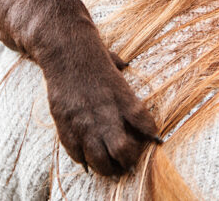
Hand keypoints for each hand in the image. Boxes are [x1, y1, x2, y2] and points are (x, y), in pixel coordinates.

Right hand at [43, 52, 160, 175]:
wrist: (65, 51)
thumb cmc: (95, 59)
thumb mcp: (120, 74)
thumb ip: (128, 93)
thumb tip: (139, 105)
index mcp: (122, 97)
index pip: (145, 124)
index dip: (151, 136)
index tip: (153, 141)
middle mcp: (104, 113)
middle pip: (122, 150)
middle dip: (128, 161)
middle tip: (129, 163)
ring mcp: (83, 122)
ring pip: (99, 160)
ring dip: (107, 168)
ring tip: (111, 167)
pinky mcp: (65, 125)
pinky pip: (76, 153)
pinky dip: (84, 159)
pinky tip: (89, 158)